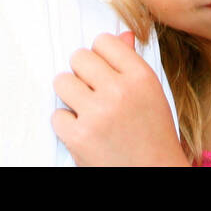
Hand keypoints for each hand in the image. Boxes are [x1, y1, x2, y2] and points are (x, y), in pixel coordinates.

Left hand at [52, 31, 189, 165]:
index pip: (104, 41)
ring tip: (86, 110)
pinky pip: (56, 115)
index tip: (104, 71)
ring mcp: (97, 114)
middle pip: (78, 58)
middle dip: (82, 74)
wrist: (154, 175)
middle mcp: (119, 91)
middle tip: (93, 92)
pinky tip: (84, 132)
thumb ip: (133, 64)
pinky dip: (66, 124)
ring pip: (62, 81)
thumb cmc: (154, 136)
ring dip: (70, 96)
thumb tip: (122, 35)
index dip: (100, 56)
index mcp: (140, 77)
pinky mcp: (79, 137)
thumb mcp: (152, 95)